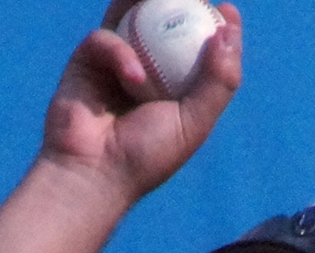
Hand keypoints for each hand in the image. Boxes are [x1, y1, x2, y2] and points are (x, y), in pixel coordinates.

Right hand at [40, 2, 242, 199]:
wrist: (92, 173)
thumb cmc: (146, 156)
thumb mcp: (194, 123)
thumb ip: (218, 82)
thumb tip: (227, 35)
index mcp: (176, 88)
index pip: (199, 49)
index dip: (216, 27)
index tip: (228, 11)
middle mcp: (148, 71)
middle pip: (165, 25)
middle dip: (178, 5)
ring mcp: (116, 63)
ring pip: (132, 18)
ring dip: (146, 3)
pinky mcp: (87, 60)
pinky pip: (106, 39)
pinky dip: (121, 54)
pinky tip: (134, 78)